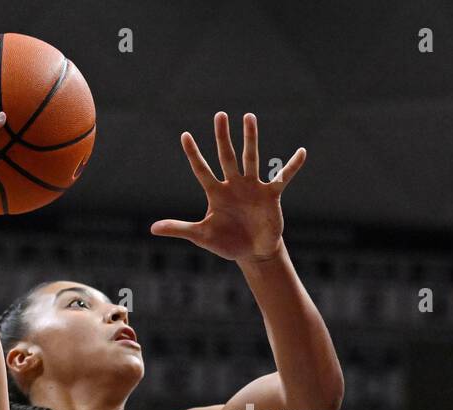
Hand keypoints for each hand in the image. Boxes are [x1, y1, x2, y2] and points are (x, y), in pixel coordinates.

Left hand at [151, 112, 305, 262]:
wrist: (254, 252)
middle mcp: (234, 184)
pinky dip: (291, 166)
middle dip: (223, 137)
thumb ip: (179, 228)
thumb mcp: (201, 236)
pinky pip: (282, 177)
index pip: (201, 170)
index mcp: (216, 193)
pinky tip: (301, 153)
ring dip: (250, 138)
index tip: (185, 135)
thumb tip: (151, 228)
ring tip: (249, 117)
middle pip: (226, 156)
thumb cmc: (227, 242)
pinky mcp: (271, 195)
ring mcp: (253, 187)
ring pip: (251, 158)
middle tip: (220, 114)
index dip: (193, 154)